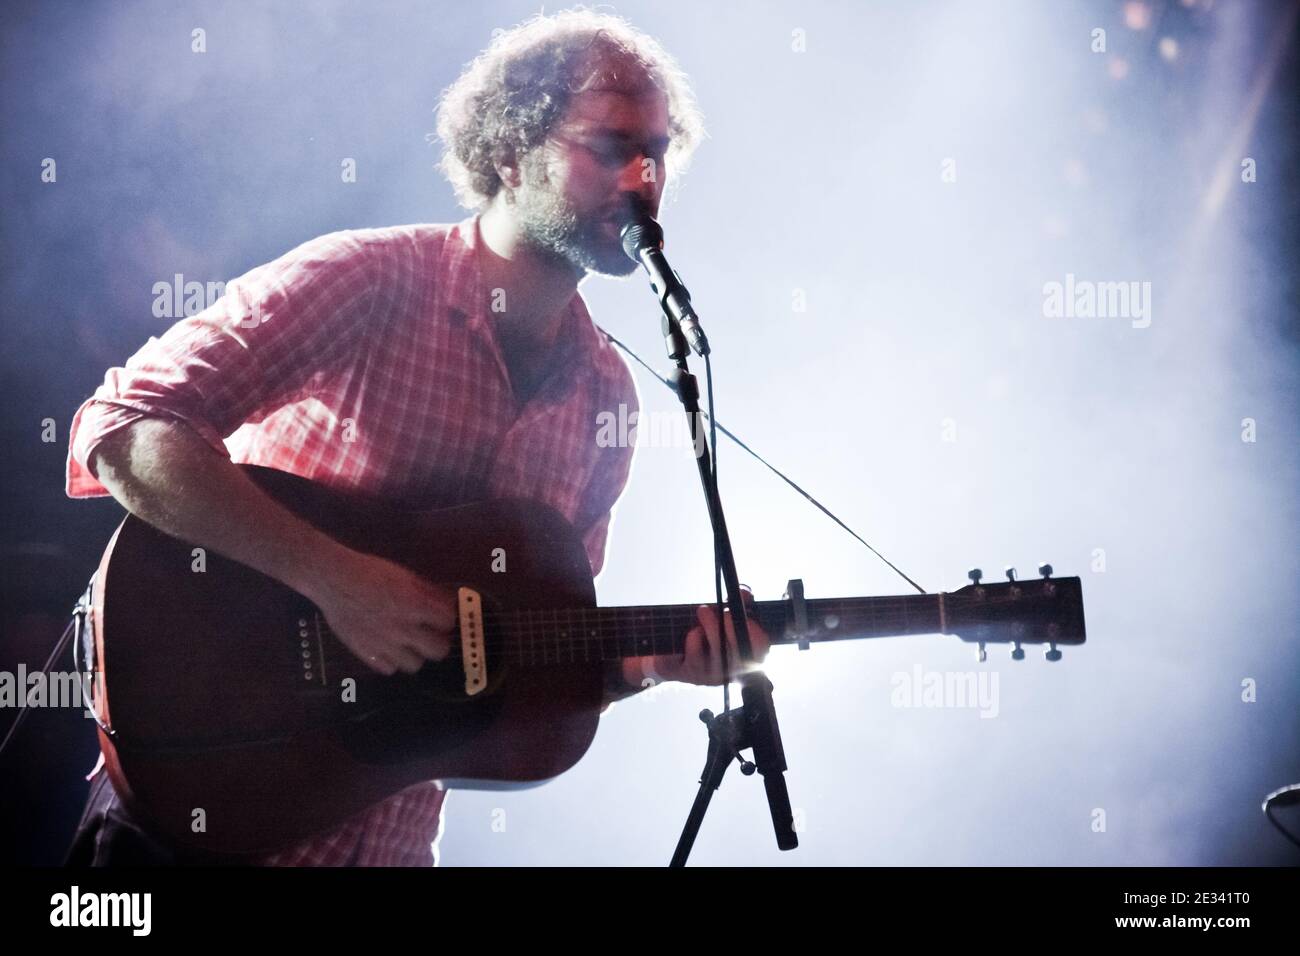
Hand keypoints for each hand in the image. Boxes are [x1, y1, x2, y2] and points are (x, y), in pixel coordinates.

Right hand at [307, 550, 455, 674]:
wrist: (335, 580)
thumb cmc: (370, 572)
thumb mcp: (404, 576)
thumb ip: (427, 591)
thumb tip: (445, 602)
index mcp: (415, 604)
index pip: (448, 621)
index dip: (446, 618)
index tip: (441, 617)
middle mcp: (404, 628)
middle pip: (438, 650)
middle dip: (438, 641)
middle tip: (431, 634)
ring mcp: (385, 644)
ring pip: (415, 665)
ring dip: (415, 654)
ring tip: (408, 643)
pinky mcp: (367, 653)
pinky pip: (389, 669)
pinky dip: (391, 660)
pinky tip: (388, 648)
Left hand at [634, 588, 769, 686]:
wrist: (669, 651)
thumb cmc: (701, 632)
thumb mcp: (721, 615)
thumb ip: (737, 603)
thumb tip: (745, 592)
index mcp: (746, 655)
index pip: (761, 651)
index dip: (757, 635)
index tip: (747, 617)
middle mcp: (732, 671)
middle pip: (741, 654)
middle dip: (731, 627)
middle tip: (723, 609)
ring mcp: (711, 676)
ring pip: (718, 653)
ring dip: (710, 627)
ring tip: (702, 612)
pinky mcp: (691, 676)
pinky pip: (696, 655)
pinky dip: (693, 638)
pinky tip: (690, 634)